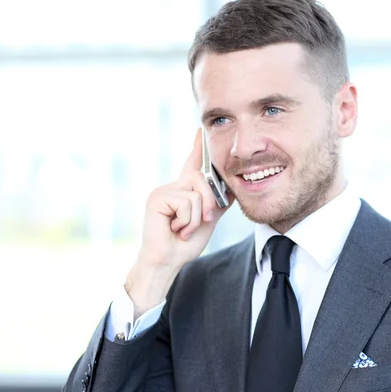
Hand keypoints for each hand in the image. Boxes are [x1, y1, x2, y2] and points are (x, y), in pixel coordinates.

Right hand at [125, 128, 233, 315]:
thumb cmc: (184, 244)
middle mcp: (173, 186)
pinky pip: (187, 202)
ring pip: (196, 194)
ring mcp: (163, 190)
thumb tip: (233, 189)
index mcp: (183, 191)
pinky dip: (187, 221)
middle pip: (203, 180)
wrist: (168, 261)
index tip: (200, 129)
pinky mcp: (157, 197)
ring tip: (182, 229)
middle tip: (201, 222)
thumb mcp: (207, 220)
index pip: (192, 164)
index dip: (197, 147)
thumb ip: (217, 204)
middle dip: (209, 204)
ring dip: (196, 218)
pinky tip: (175, 229)